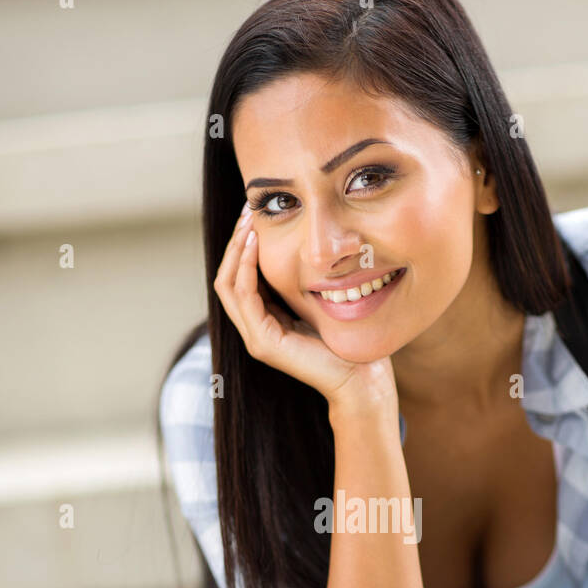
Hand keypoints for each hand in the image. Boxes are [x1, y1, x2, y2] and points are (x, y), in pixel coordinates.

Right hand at [214, 204, 398, 411]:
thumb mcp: (320, 301)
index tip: (253, 214)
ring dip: (236, 250)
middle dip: (235, 241)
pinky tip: (255, 245)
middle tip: (246, 210)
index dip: (242, 245)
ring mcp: (256, 338)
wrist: (361, 378)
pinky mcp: (264, 343)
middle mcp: (255, 329)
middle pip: (227, 277)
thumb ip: (304, 282)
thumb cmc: (348, 341)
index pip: (239, 277)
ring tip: (247, 222)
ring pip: (228, 285)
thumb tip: (305, 245)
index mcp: (266, 320)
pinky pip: (245, 298)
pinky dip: (246, 268)